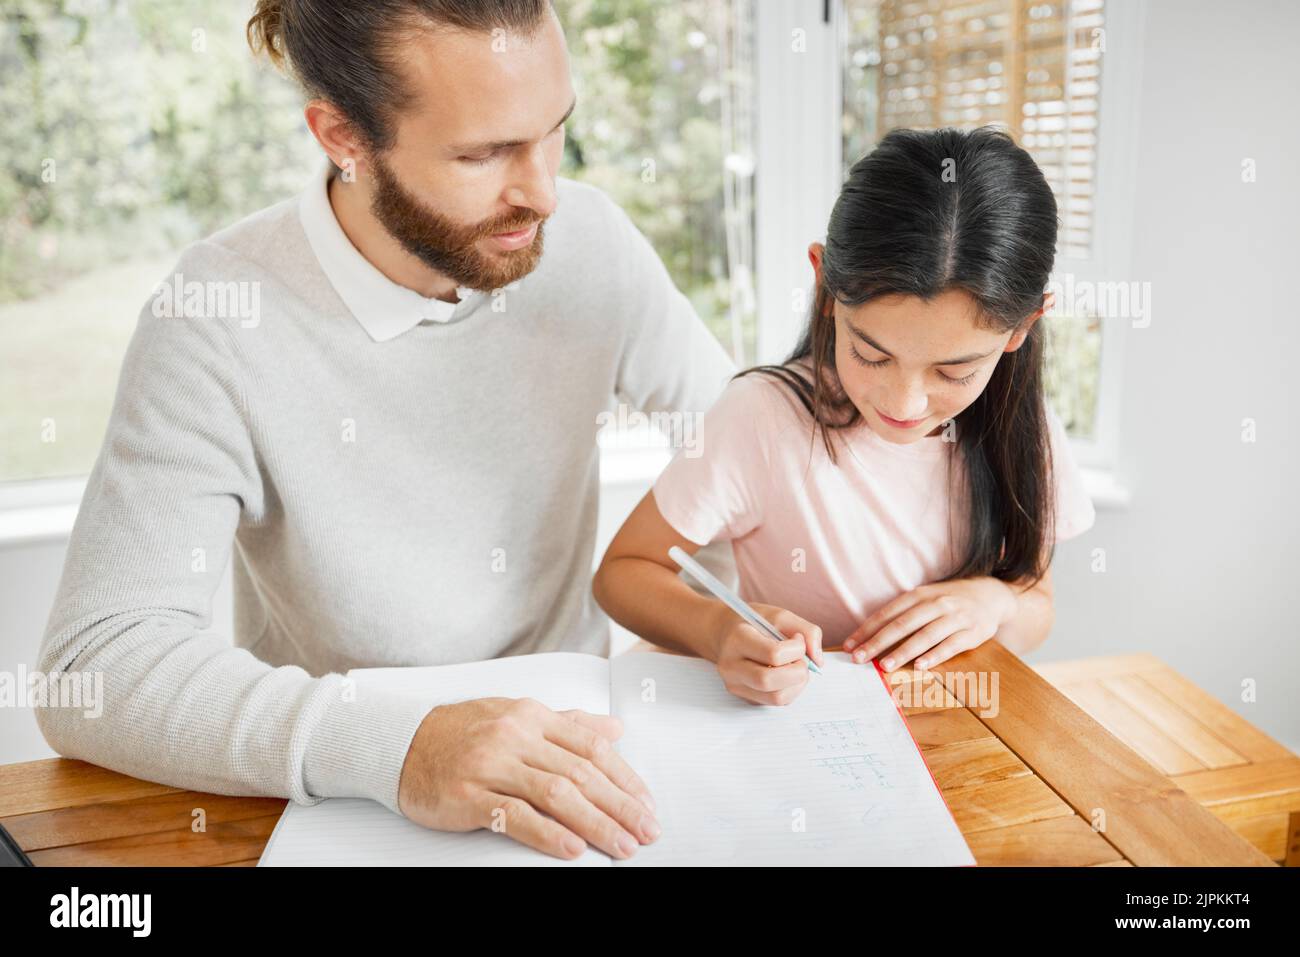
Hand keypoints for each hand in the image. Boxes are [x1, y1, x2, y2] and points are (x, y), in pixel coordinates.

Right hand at [397, 697, 659, 860]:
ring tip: (621, 845)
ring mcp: (491, 764)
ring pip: (557, 794)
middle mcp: (516, 735)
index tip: (647, 803)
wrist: (400, 742)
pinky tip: (572, 849)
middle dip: (621, 805)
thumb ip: (568, 724)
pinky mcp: (468, 794)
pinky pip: (515, 816)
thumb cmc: (462, 731)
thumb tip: (615, 729)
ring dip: (596, 823)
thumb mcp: (518, 716)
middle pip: (582, 772)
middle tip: (647, 831)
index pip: (592, 747)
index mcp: (533, 715)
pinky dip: (548, 834)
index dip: (625, 778)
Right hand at [708, 602, 824, 704]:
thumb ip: (807, 631)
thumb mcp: (780, 616)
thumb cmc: (753, 623)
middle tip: (802, 660)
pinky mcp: (744, 697)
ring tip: (796, 668)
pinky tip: (786, 674)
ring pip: (775, 698)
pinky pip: (775, 702)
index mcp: (737, 640)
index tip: (797, 639)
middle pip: (770, 681)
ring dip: (797, 685)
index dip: (796, 649)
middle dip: (798, 672)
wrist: (724, 632)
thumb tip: (818, 661)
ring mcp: (735, 685)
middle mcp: (731, 666)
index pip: (773, 654)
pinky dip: (790, 690)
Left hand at [841, 577, 1016, 671]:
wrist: (991, 594)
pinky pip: (951, 645)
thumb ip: (902, 614)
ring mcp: (955, 617)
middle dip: (878, 642)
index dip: (867, 630)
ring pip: (925, 636)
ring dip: (903, 652)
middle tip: (859, 658)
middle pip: (902, 624)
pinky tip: (920, 666)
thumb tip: (870, 636)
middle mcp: (936, 603)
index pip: (887, 613)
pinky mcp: (972, 632)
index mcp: (920, 595)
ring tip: (885, 666)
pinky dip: (935, 656)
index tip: (849, 645)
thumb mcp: (926, 598)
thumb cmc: (949, 600)